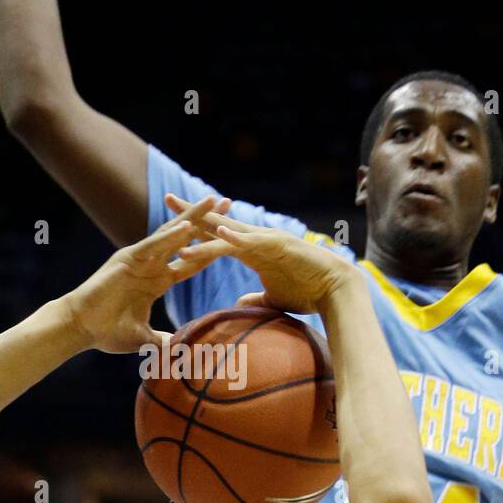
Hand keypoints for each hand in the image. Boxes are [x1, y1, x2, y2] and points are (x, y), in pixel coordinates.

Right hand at [61, 198, 225, 354]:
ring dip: (193, 216)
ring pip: (171, 233)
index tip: (232, 235)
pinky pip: (153, 245)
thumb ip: (162, 339)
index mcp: (157, 280)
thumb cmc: (106, 332)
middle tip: (228, 202)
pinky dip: (171, 236)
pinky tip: (189, 226)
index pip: (191, 260)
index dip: (211, 247)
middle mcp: (150, 264)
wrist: (80, 328)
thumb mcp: (143, 337)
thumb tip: (177, 350)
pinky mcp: (126, 259)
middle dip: (207, 220)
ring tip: (213, 201)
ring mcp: (139, 259)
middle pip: (185, 238)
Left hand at [164, 193, 353, 315]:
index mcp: (251, 250)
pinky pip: (252, 240)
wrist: (335, 290)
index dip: (194, 230)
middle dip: (192, 213)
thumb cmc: (307, 293)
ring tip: (179, 224)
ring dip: (203, 228)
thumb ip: (254, 297)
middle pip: (217, 224)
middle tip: (167, 198)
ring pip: (228, 233)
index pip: (216, 236)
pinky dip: (234, 235)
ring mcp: (266, 240)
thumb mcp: (271, 298)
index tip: (170, 224)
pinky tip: (217, 230)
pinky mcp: (279, 245)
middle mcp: (256, 240)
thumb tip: (239, 304)